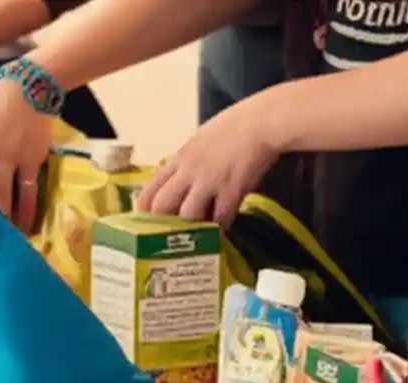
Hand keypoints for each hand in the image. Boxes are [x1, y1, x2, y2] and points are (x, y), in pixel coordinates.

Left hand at [137, 94, 280, 225]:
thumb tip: (179, 180)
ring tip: (200, 235)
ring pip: (188, 216)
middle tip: (173, 236)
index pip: (150, 190)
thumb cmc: (234, 127)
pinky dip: (221, 228)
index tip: (148, 223)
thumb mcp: (200, 140)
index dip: (144, 211)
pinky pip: (220, 218)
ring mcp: (209, 181)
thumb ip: (187, 161)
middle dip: (164, 225)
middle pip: (162, 206)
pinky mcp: (231, 189)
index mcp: (178, 158)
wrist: (262, 121)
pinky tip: (224, 229)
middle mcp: (188, 171)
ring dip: (194, 229)